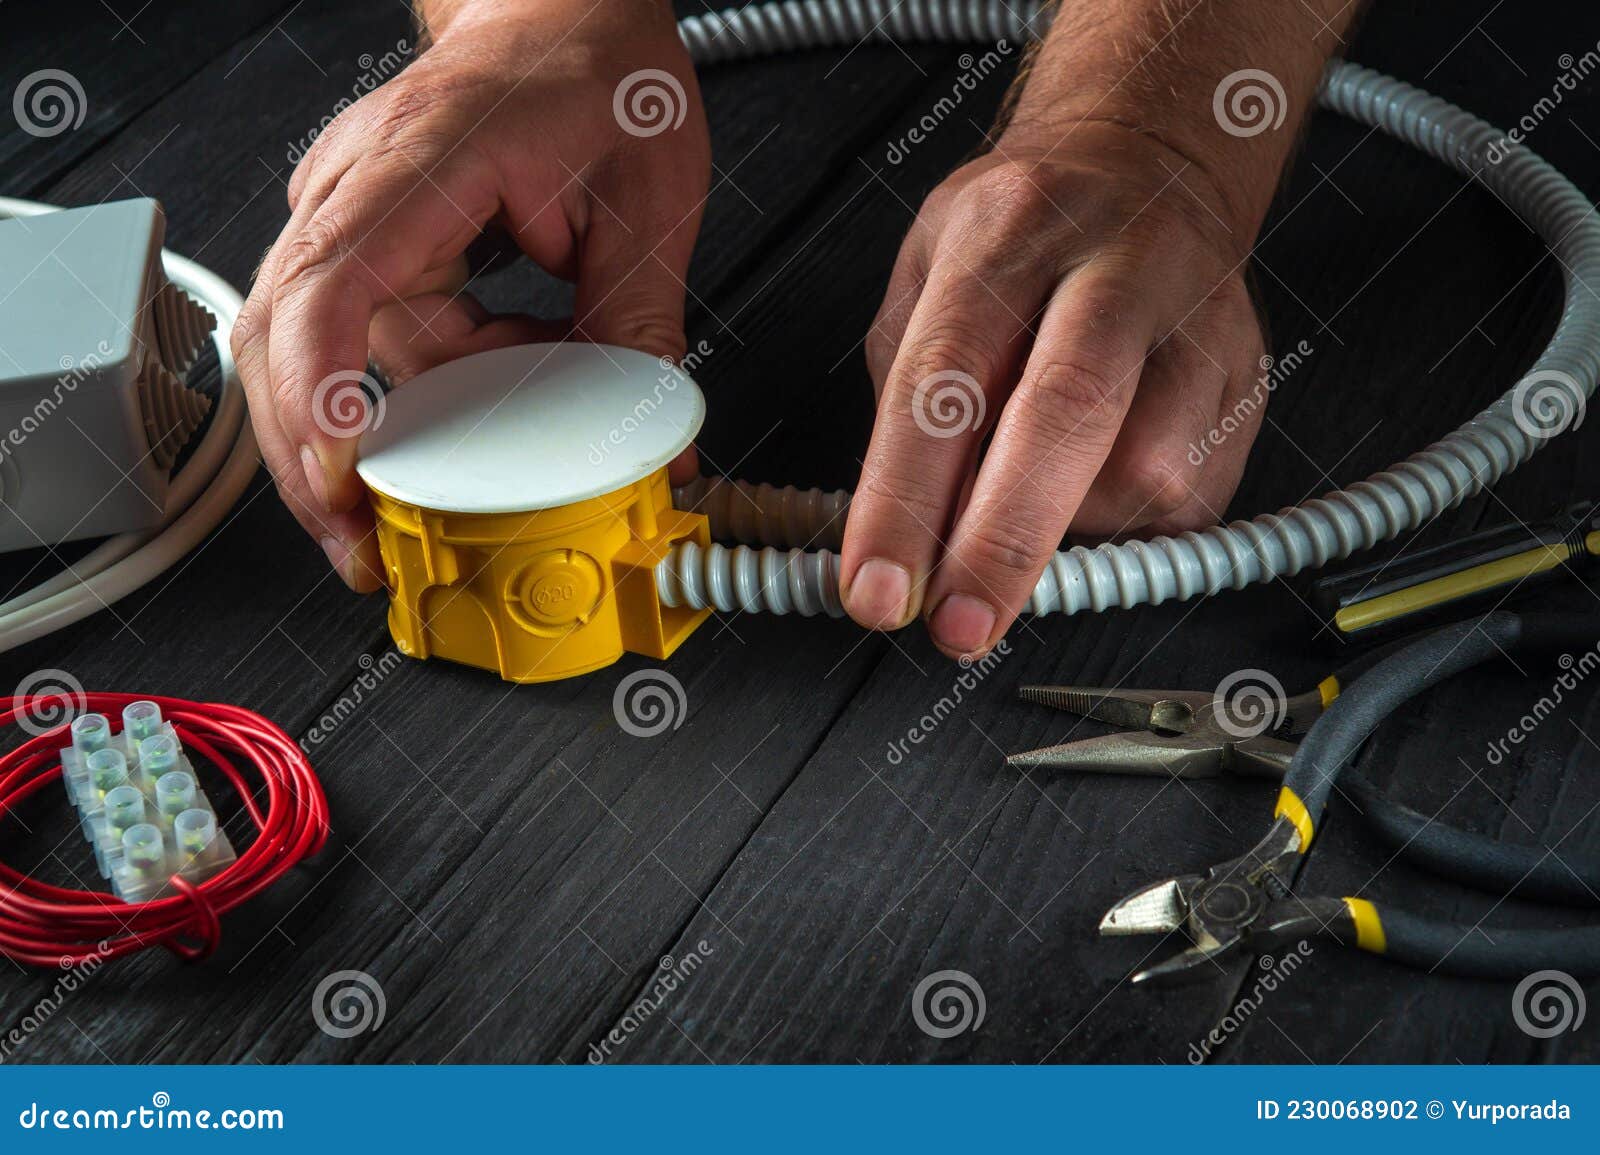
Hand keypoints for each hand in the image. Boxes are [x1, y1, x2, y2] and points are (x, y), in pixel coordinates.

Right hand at [233, 0, 709, 589]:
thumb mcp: (649, 208)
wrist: (567, 16)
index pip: (334, 287)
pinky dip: (420, 391)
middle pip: (287, 343)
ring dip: (402, 424)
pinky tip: (484, 396)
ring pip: (335, 357)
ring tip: (479, 452)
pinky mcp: (365, 246)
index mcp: (426, 162)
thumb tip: (645, 442)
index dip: (324, 394)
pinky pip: (368, 342)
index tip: (342, 474)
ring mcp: (351, 217)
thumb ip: (640, 328)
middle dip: (321, 462)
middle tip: (366, 547)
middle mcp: (360, 191)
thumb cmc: (599, 77)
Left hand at [841, 123, 1265, 656]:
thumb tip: (909, 534)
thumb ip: (911, 394)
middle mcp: (1115, 263)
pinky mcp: (1250, 373)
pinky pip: (1193, 493)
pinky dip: (1130, 525)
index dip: (905, 498)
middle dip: (1006, 541)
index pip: (945, 378)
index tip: (878, 589)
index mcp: (1007, 231)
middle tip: (959, 627)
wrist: (1150, 160)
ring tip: (1033, 510)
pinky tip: (1095, 492)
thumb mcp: (926, 271)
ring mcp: (1198, 317)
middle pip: (1068, 409)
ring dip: (1074, 530)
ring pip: (1148, 465)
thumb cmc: (1020, 231)